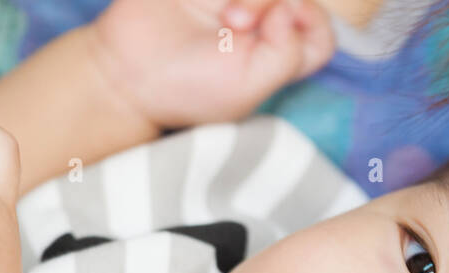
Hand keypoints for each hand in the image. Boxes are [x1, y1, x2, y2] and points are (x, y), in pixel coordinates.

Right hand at [91, 0, 333, 128]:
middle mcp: (259, 26)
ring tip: (227, 16)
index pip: (320, 34)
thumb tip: (292, 8)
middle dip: (271, 3)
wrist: (128, 71)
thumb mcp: (249, 88)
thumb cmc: (189, 88)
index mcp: (275, 58)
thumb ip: (286, 53)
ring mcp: (230, 0)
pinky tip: (203, 0)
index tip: (286, 24)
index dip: (313, 22)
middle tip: (238, 25)